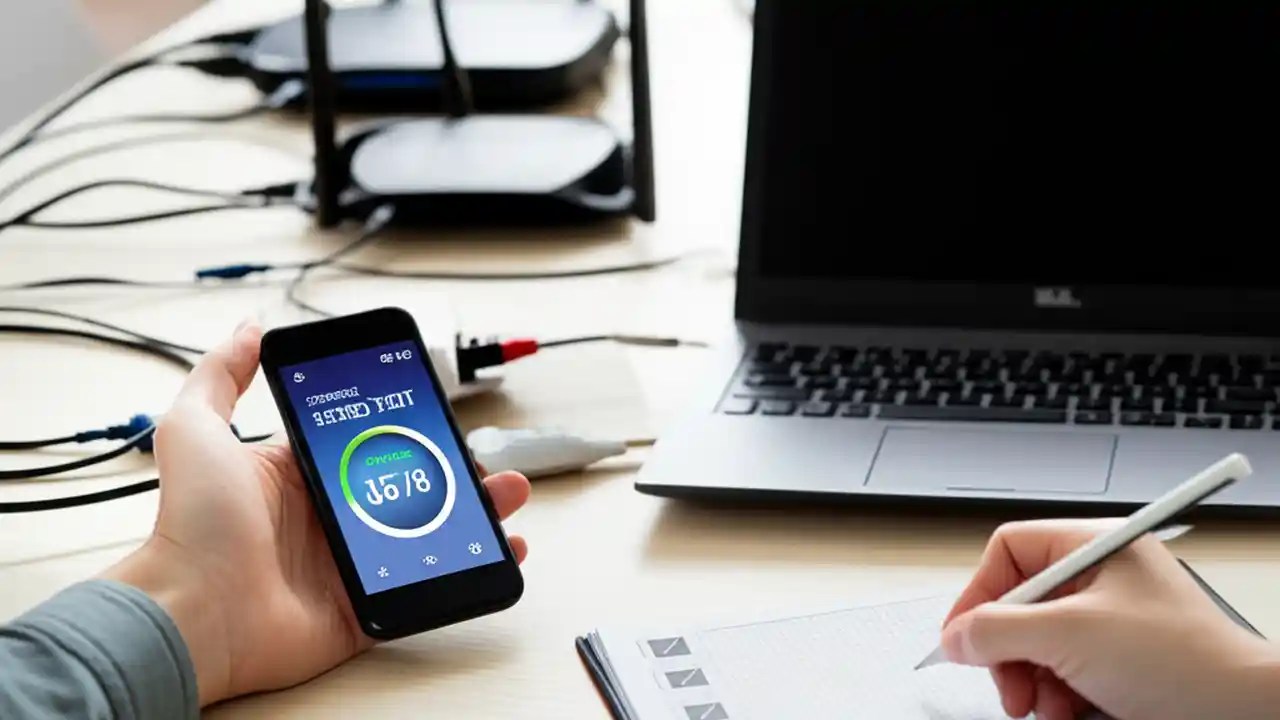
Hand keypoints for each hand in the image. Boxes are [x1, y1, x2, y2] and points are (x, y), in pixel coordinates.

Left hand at [104, 320, 530, 705]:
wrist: (194, 613)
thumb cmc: (191, 526)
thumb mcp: (195, 429)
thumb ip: (222, 375)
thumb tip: (249, 330)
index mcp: (297, 476)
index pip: (366, 442)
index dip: (405, 429)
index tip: (436, 416)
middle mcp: (326, 518)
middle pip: (407, 487)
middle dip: (453, 471)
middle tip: (482, 460)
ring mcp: (347, 564)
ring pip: (426, 535)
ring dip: (473, 516)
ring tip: (504, 499)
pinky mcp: (362, 607)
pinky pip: (422, 590)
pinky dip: (462, 573)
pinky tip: (492, 553)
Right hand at [939, 519, 1278, 719]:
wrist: (1242, 714)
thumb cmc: (1182, 660)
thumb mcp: (1070, 635)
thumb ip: (998, 630)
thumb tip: (957, 635)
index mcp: (1092, 547)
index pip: (1010, 551)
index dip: (980, 591)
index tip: (963, 635)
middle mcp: (1100, 579)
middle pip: (1017, 605)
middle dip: (1006, 650)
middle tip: (1007, 683)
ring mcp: (1109, 623)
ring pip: (1035, 645)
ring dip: (1029, 680)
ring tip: (1041, 706)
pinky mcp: (1117, 664)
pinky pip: (1062, 673)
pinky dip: (1054, 697)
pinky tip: (1065, 712)